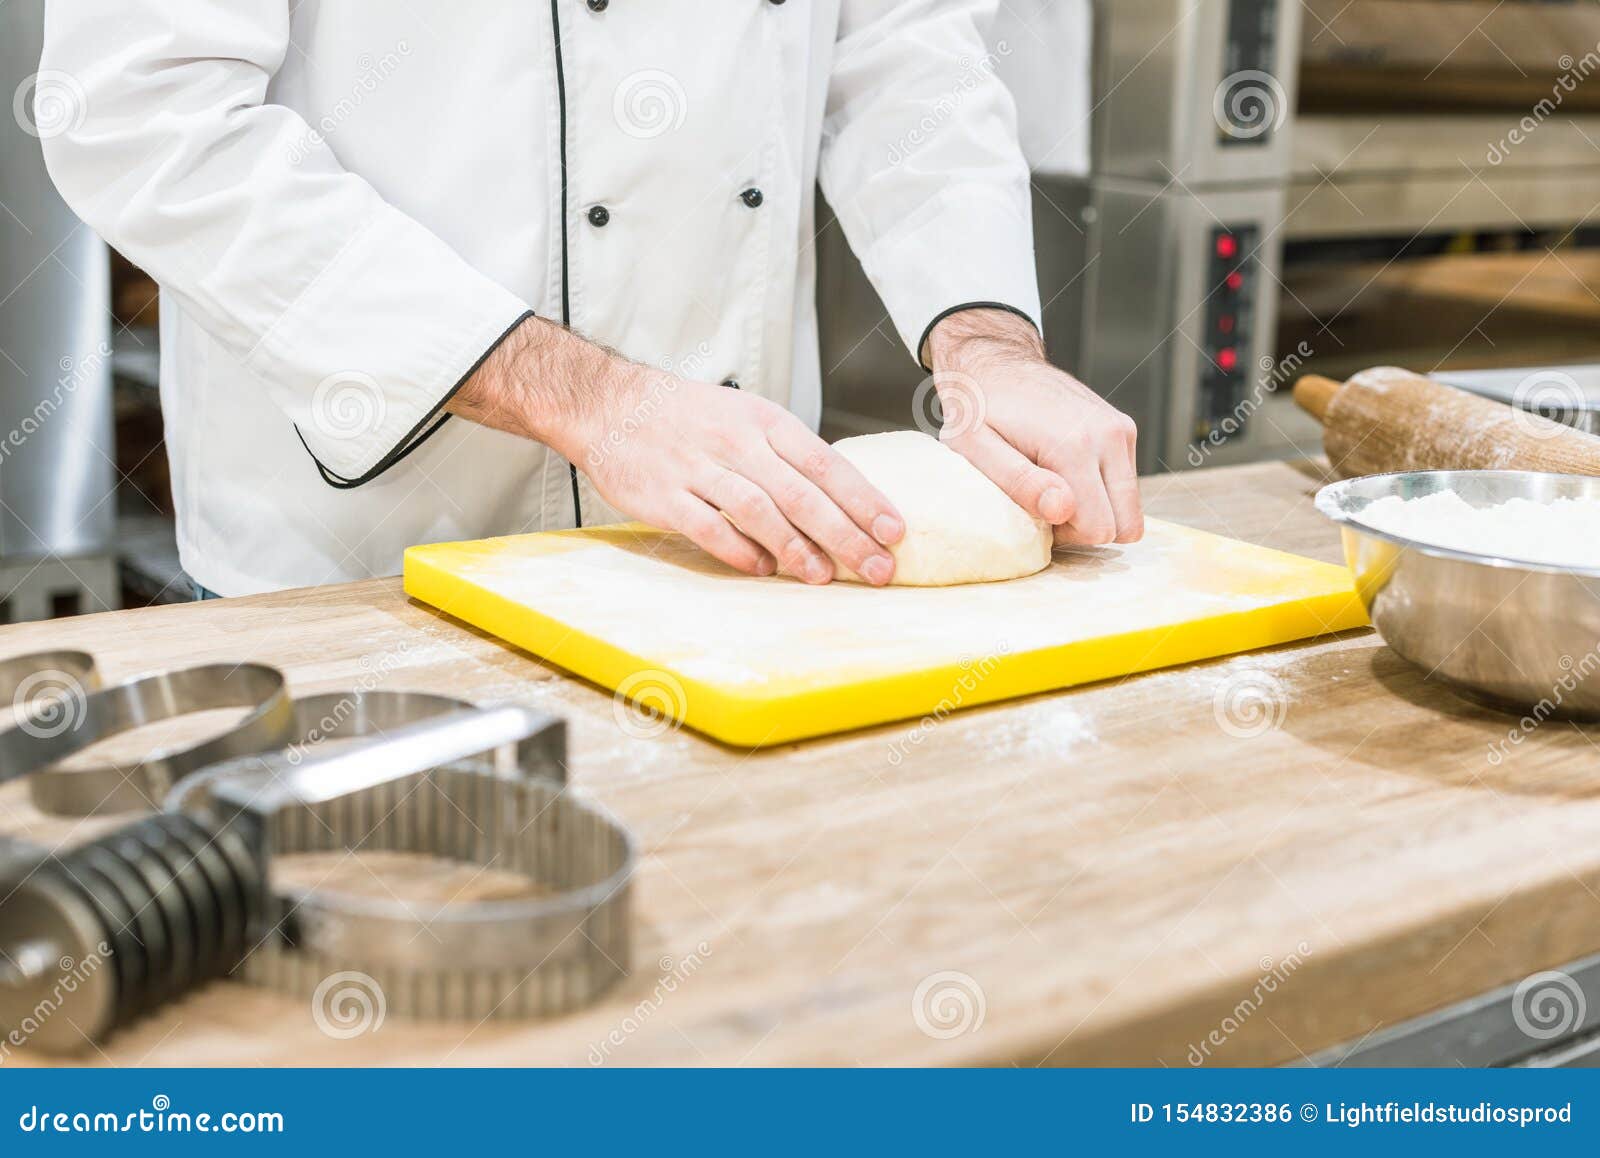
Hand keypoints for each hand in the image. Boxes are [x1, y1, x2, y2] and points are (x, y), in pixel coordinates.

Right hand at [449, 317, 904, 583]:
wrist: (610, 404)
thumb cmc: (689, 418)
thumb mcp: (747, 417)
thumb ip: (789, 457)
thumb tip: (841, 503)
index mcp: (765, 422)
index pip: (826, 464)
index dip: (863, 500)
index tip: (894, 531)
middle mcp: (737, 443)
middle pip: (801, 494)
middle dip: (845, 534)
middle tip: (876, 568)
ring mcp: (699, 469)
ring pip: (758, 511)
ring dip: (796, 547)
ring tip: (824, 577)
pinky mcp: (664, 496)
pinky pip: (707, 526)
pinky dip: (738, 550)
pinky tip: (762, 569)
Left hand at [923, 308, 1142, 546]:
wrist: (995, 361)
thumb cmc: (978, 408)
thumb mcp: (975, 449)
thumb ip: (1019, 482)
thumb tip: (1063, 510)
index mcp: (1075, 445)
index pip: (1098, 529)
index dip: (1064, 534)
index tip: (1033, 510)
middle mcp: (1109, 435)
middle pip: (1124, 524)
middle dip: (1085, 526)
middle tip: (1042, 501)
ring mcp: (1121, 430)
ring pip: (1128, 508)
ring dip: (1094, 509)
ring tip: (1051, 485)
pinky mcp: (1123, 429)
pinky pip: (1125, 486)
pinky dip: (1100, 491)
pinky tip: (1065, 472)